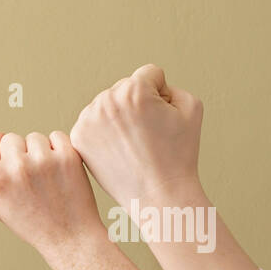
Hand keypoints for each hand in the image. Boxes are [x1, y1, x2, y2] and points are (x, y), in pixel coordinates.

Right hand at [0, 130, 102, 259]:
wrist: (69, 237)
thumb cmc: (32, 224)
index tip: (5, 170)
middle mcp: (18, 166)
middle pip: (10, 138)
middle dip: (16, 152)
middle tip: (28, 175)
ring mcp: (44, 160)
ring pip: (34, 137)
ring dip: (38, 150)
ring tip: (44, 174)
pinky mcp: (67, 157)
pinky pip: (57, 136)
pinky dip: (58, 147)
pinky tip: (58, 168)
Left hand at [69, 63, 202, 209]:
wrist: (159, 195)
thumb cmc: (179, 154)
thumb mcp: (192, 108)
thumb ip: (172, 85)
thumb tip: (150, 86)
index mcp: (134, 90)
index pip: (150, 75)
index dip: (163, 96)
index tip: (163, 120)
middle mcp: (106, 100)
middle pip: (125, 88)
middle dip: (138, 105)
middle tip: (148, 135)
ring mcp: (88, 119)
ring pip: (107, 104)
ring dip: (119, 116)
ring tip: (133, 143)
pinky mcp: (78, 137)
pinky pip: (93, 122)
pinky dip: (105, 132)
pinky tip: (118, 149)